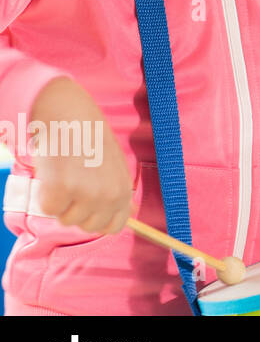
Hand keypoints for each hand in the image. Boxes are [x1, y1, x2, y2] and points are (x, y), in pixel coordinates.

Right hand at [29, 77, 133, 236]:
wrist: (69, 114)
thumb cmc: (90, 140)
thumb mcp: (115, 166)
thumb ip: (119, 192)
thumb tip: (132, 214)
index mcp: (123, 191)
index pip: (114, 227)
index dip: (97, 219)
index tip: (88, 204)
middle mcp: (109, 195)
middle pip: (87, 227)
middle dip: (76, 210)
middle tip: (74, 183)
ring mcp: (86, 193)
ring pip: (66, 220)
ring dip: (61, 201)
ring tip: (65, 174)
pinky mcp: (62, 189)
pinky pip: (49, 209)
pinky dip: (45, 195)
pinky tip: (54, 174)